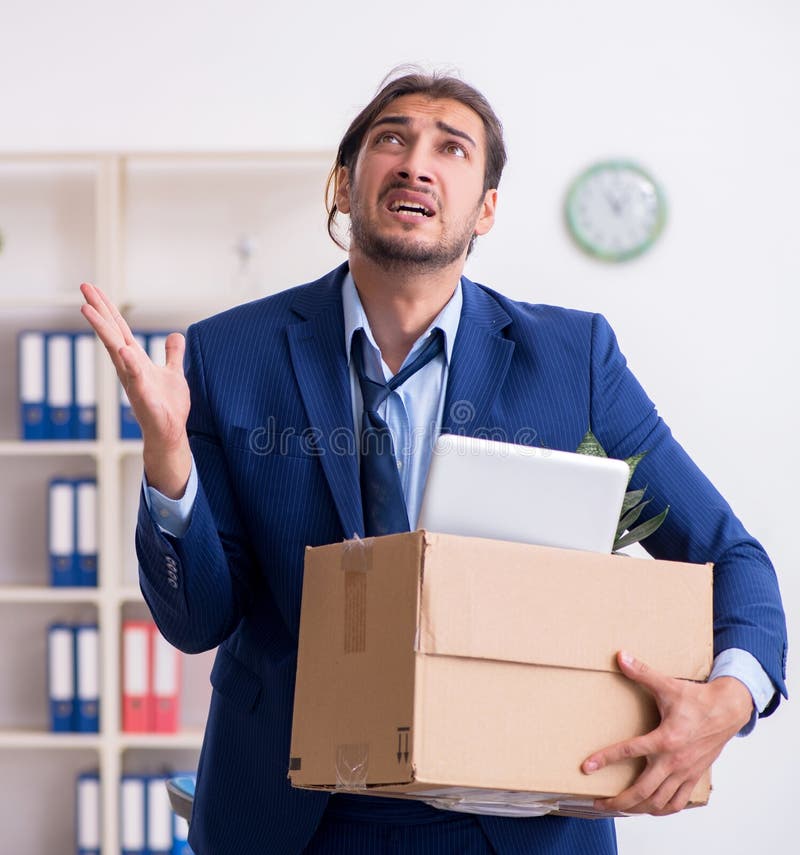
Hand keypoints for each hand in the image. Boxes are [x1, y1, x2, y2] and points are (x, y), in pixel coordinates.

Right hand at [80, 282, 191, 496]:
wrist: (169, 432)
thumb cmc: (168, 405)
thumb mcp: (174, 372)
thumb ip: (172, 354)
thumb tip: (175, 335)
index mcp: (135, 359)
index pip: (119, 328)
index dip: (107, 308)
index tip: (93, 289)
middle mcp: (129, 367)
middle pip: (112, 332)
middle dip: (99, 309)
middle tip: (84, 286)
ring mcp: (133, 380)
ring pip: (115, 350)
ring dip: (102, 329)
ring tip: (88, 308)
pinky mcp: (143, 396)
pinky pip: (135, 377)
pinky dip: (130, 363)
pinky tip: (123, 349)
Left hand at [582, 651, 753, 815]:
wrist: (729, 710)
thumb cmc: (697, 698)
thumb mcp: (667, 684)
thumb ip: (641, 672)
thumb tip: (620, 656)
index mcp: (666, 738)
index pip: (629, 752)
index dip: (605, 760)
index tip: (586, 767)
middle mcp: (675, 761)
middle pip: (643, 790)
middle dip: (618, 800)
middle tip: (597, 804)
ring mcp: (685, 772)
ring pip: (659, 802)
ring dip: (638, 809)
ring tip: (618, 808)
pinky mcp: (694, 777)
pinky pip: (678, 803)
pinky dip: (662, 810)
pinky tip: (649, 809)